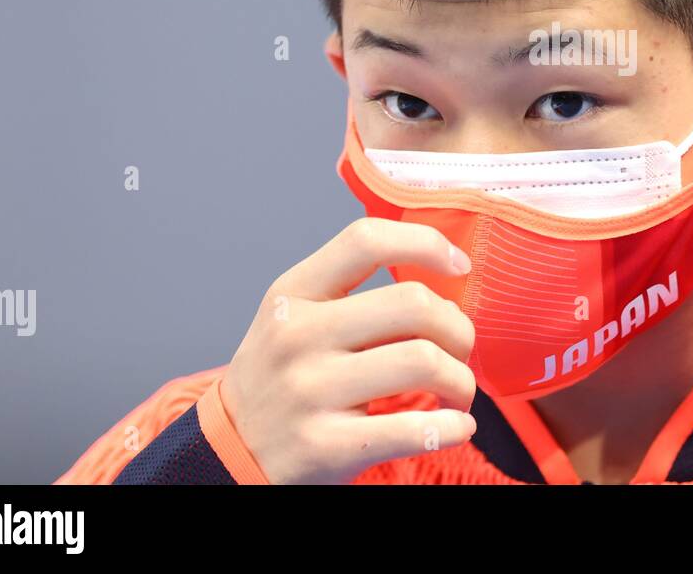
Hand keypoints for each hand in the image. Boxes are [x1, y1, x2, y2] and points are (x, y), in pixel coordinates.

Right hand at [217, 218, 477, 483]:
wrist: (231, 453)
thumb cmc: (283, 376)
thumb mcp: (295, 316)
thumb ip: (356, 293)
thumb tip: (447, 284)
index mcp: (294, 293)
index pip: (367, 240)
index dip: (425, 243)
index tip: (459, 266)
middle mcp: (298, 336)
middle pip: (414, 304)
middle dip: (459, 329)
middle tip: (459, 351)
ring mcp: (309, 392)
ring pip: (424, 362)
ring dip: (461, 381)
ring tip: (456, 393)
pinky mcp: (325, 446)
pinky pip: (415, 430)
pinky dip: (453, 428)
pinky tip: (454, 427)